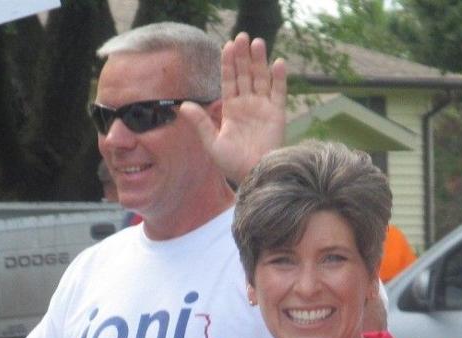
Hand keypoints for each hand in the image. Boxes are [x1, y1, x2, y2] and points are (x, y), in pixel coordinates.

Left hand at [184, 32, 287, 183]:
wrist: (254, 177)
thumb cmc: (232, 165)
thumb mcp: (211, 144)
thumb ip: (200, 123)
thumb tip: (182, 105)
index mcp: (231, 109)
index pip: (229, 80)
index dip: (228, 63)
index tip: (227, 46)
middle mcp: (248, 105)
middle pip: (245, 74)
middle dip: (243, 56)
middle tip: (242, 36)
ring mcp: (263, 108)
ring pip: (261, 79)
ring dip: (259, 61)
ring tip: (257, 42)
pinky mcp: (277, 115)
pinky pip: (279, 93)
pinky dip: (279, 78)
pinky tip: (278, 63)